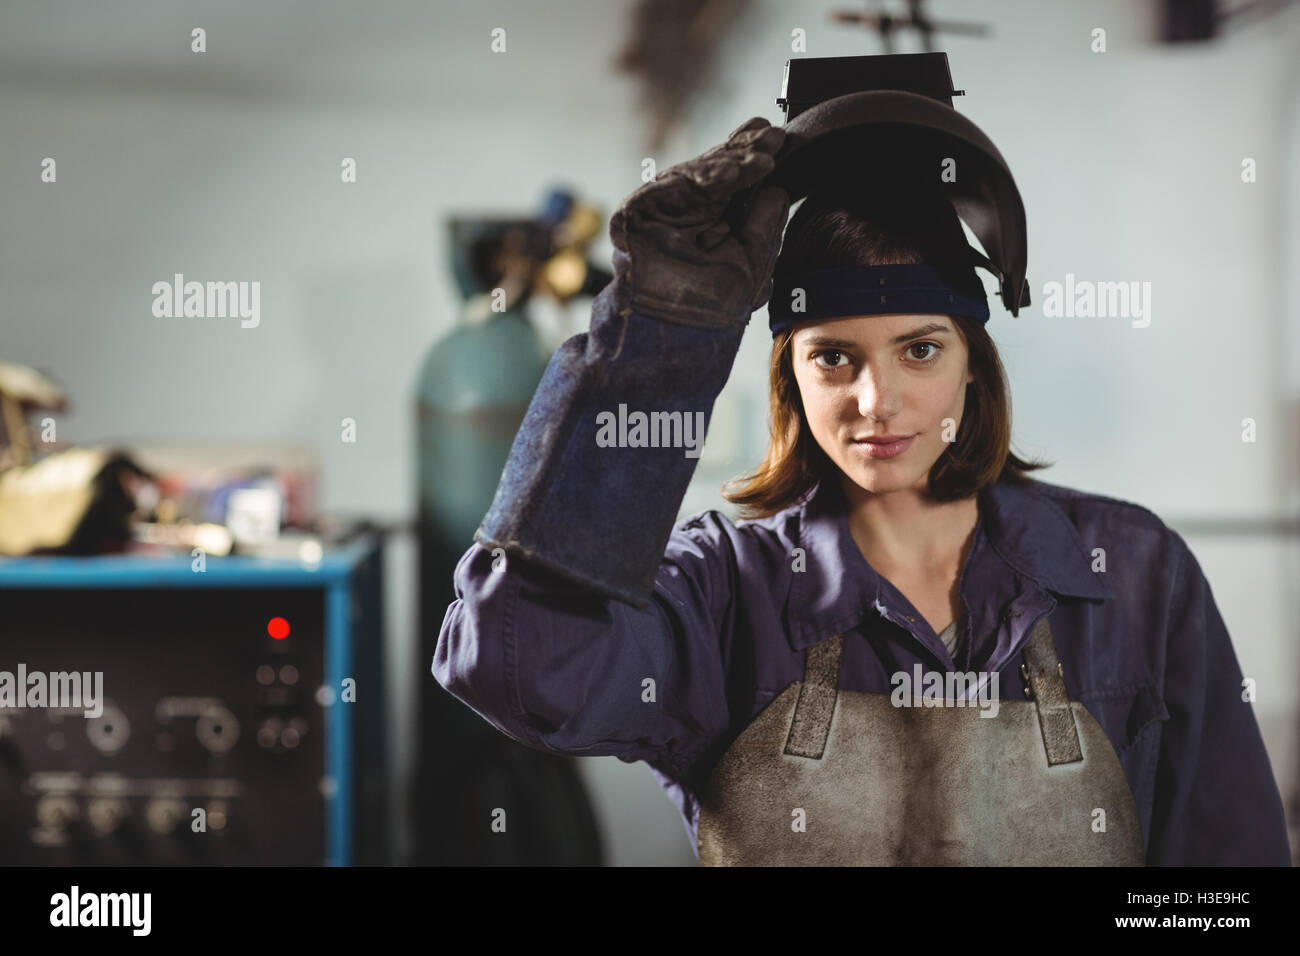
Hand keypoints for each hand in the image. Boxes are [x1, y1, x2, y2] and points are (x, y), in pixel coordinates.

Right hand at [607, 117, 789, 327]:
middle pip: (715, 172)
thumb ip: (766, 228)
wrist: (672, 337)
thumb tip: (778, 190)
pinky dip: (701, 178)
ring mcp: (660, 213)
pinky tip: (732, 171)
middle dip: (744, 152)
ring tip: (761, 154)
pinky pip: (670, 188)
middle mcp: (686, 215)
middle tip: (773, 136)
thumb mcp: (753, 265)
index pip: (734, 185)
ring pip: (696, 175)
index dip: (753, 161)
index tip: (779, 144)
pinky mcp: (636, 214)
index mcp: (712, 225)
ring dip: (730, 161)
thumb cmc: (711, 310)